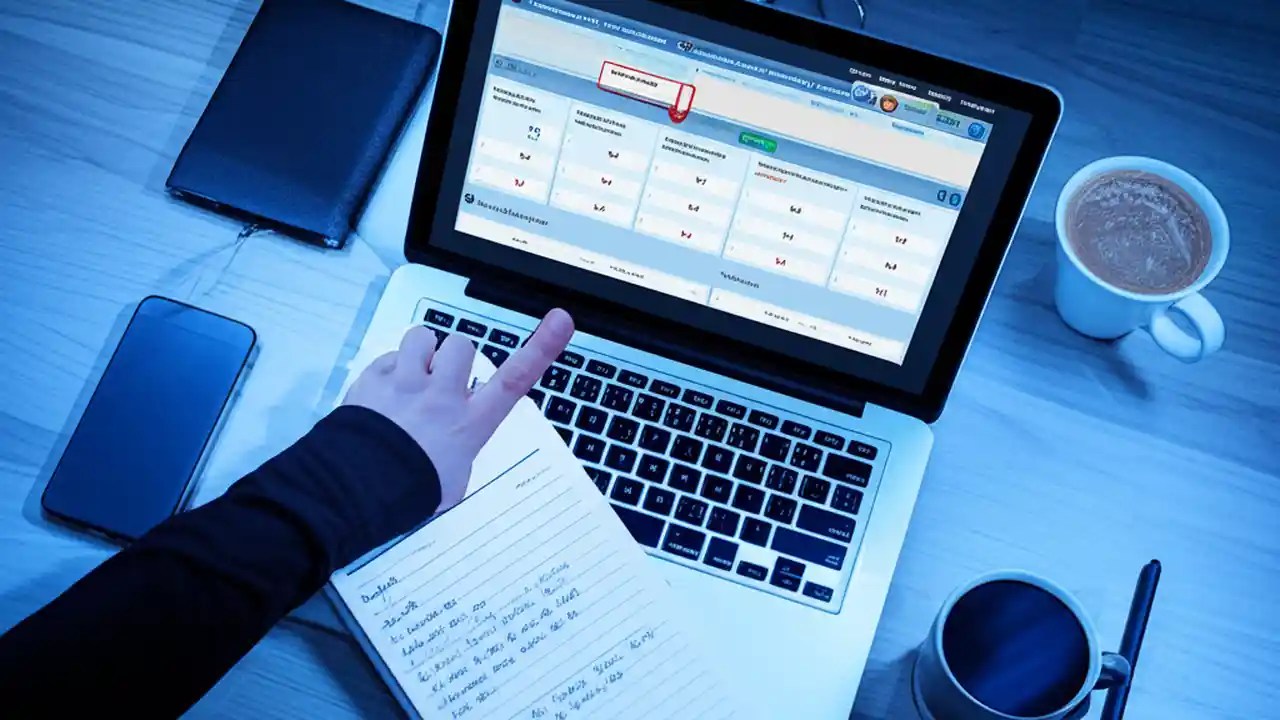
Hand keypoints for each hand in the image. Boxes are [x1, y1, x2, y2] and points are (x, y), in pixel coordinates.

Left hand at [342, 309, 573, 510]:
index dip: (541, 348)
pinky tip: (384, 393)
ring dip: (420, 351)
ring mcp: (405, 386)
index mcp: (470, 424)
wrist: (357, 492)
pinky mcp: (372, 382)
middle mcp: (442, 397)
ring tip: (412, 376)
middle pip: (462, 345)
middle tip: (441, 379)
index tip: (560, 321)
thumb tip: (453, 447)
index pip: (515, 379)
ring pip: (422, 337)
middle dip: (453, 356)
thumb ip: (458, 451)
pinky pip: (387, 357)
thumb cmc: (409, 492)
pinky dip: (388, 369)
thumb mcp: (453, 480)